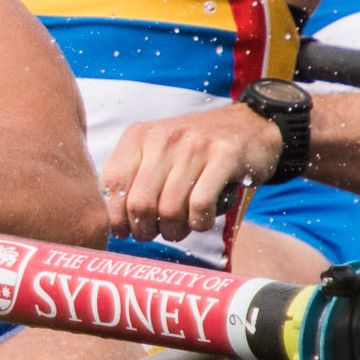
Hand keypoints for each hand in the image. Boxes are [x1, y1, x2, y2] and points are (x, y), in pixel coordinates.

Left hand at [103, 103, 281, 245]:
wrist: (248, 126)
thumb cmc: (195, 152)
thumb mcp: (156, 154)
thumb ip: (132, 180)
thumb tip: (115, 225)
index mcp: (138, 136)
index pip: (111, 185)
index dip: (117, 218)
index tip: (127, 232)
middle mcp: (162, 137)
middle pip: (139, 203)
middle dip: (146, 230)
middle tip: (157, 233)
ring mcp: (194, 145)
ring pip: (170, 209)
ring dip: (175, 231)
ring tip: (181, 229)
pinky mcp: (224, 156)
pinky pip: (200, 205)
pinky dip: (199, 223)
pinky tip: (202, 220)